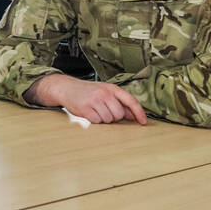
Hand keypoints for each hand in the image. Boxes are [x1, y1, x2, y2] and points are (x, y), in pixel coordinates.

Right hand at [28, 74, 146, 124]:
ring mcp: (95, 101)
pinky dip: (94, 120)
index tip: (143, 122)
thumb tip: (132, 115)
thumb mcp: (105, 92)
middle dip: (114, 116)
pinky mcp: (85, 109)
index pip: (131, 101)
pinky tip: (89, 113)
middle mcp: (104, 93)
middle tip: (104, 110)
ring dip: (103, 119)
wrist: (66, 88)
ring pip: (108, 119)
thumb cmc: (87, 91)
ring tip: (96, 110)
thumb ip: (119, 102)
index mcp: (112, 88)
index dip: (139, 112)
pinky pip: (97, 121)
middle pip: (119, 114)